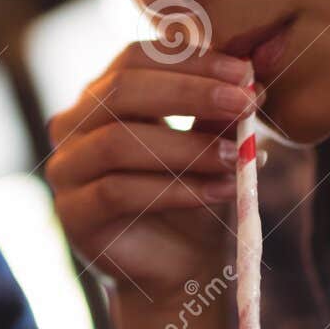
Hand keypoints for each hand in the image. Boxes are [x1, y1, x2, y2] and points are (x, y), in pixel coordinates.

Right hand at [46, 44, 257, 305]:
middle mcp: (72, 126)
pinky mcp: (73, 214)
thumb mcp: (212, 143)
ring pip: (118, 142)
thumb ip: (223, 107)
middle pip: (120, 91)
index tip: (246, 73)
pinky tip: (221, 191)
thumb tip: (263, 58)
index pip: (135, 58)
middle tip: (245, 104)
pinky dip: (176, 190)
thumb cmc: (194, 196)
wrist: (179, 271)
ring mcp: (65, 170)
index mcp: (101, 97)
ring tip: (237, 157)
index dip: (190, 61)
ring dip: (186, 146)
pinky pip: (119, 192)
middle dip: (190, 93)